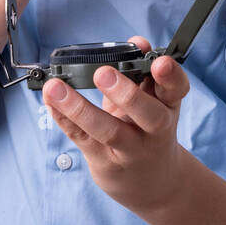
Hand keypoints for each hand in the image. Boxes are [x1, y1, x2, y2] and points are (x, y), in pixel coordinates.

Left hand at [42, 35, 190, 214]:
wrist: (153, 183)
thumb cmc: (149, 128)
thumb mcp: (155, 100)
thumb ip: (144, 69)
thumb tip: (136, 41)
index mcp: (168, 107)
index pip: (176, 89)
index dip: (171, 75)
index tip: (160, 62)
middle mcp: (154, 131)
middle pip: (148, 115)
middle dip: (126, 94)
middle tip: (102, 72)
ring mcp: (129, 150)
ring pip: (107, 131)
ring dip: (79, 108)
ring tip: (55, 88)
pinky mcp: (104, 161)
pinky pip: (81, 137)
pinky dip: (62, 118)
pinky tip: (49, 101)